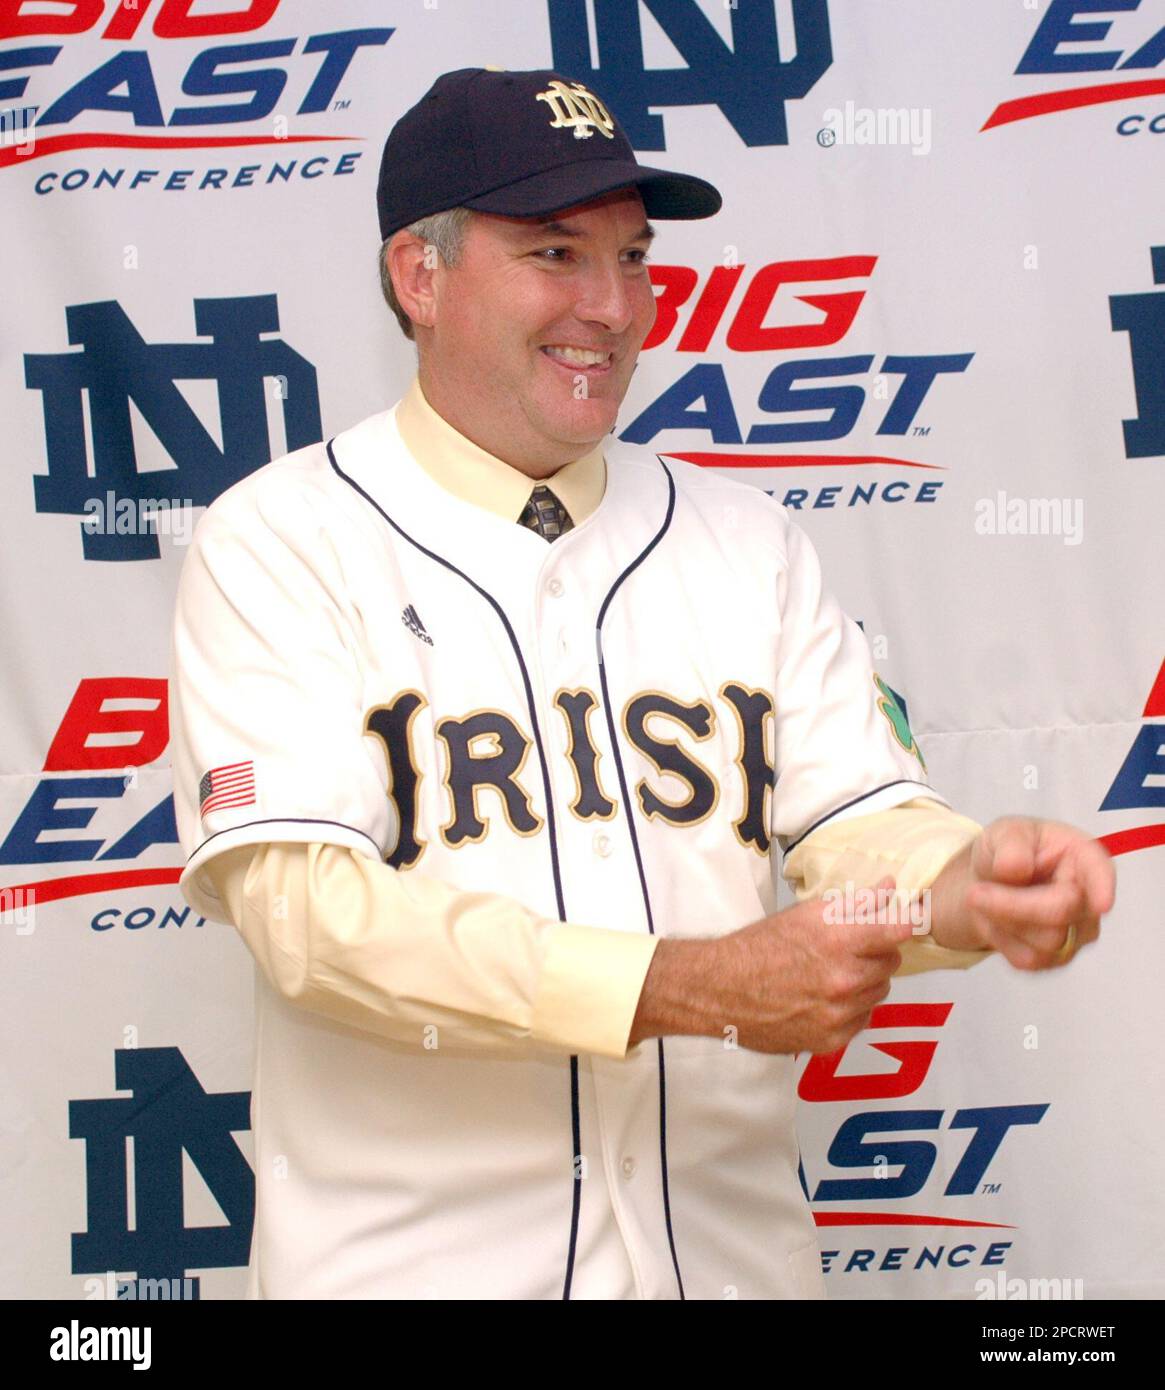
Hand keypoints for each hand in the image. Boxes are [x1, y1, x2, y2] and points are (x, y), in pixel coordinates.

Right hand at [631, 876, 914, 1054]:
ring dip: (865, 982)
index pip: (898, 931)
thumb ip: (854, 902)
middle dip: (876, 952)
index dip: (906, 923)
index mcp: (838, 940)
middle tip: (848, 948)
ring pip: (879, 993)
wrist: (721, 989)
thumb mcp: (804, 915)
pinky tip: (824, 998)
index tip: (905, 921)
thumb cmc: (760, 946)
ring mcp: (839, 1014)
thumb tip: (891, 887)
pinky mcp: (832, 1040)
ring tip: (832, 974)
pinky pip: (863, 1019)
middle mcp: (845, 980)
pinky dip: (852, 1009)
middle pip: (891, 963)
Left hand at [942, 817, 1114, 969]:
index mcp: (1083, 857)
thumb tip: (1016, 868)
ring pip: (1044, 941)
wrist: (989, 882)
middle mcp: (1089, 897)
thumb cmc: (1007, 852)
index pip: (1101, 872)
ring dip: (1003, 921)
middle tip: (975, 893)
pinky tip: (997, 920)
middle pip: (1061, 911)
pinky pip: (1028, 959)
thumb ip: (1011, 845)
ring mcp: (1078, 932)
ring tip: (988, 900)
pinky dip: (1001, 941)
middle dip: (1012, 904)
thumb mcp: (1003, 833)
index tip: (1101, 904)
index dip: (1103, 888)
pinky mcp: (1057, 957)